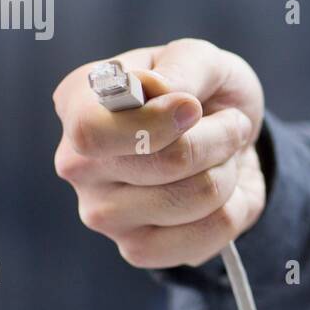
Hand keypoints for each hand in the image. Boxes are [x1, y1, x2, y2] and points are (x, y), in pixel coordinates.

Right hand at [52, 37, 266, 268]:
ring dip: (227, 171)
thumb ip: (183, 66)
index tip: (194, 107)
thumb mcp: (205, 60)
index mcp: (78, 103)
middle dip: (217, 139)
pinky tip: (218, 193)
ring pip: (193, 197)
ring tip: (220, 156)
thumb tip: (160, 90)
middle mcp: (78, 163)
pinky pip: (205, 234)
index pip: (93, 129)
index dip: (155, 121)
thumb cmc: (205, 95)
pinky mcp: (136, 249)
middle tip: (229, 124)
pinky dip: (231, 209)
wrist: (231, 145)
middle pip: (164, 162)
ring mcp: (101, 213)